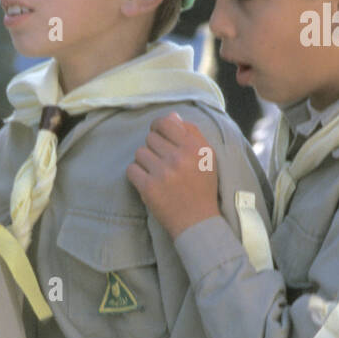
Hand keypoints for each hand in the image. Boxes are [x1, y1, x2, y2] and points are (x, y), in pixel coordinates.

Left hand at [126, 111, 220, 237]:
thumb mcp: (206, 157)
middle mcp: (179, 157)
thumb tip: (171, 116)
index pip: (166, 123)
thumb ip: (191, 134)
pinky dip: (136, 175)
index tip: (158, 135)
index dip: (158, 127)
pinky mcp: (149, 187)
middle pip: (150, 138)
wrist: (197, 221)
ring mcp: (163, 172)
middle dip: (154, 148)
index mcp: (195, 147)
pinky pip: (131, 169)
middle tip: (162, 162)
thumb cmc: (202, 187)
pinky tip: (147, 182)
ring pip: (140, 153)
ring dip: (145, 162)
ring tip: (156, 173)